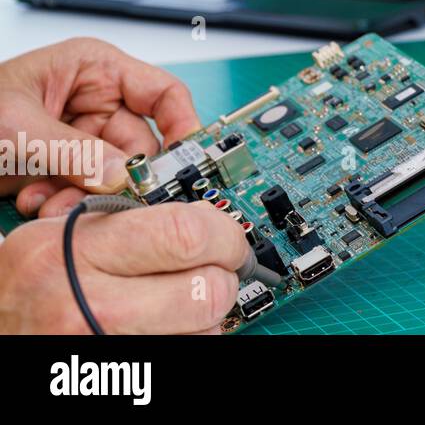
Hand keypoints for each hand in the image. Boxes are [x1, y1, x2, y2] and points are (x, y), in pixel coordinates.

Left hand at [0, 38, 200, 216]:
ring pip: (113, 174)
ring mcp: (79, 135)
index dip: (182, 126)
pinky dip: (65, 201)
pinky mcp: (63, 165)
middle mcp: (94, 100)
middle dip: (118, 176)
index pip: (163, 93)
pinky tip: (36, 200)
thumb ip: (75, 151)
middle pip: (140, 144)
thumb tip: (123, 176)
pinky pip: (85, 188)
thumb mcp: (18, 127)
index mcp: (94, 69)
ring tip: (52, 201)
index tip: (186, 160)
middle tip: (106, 198)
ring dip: (86, 194)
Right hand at [0, 200, 247, 333]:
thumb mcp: (57, 233)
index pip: (185, 235)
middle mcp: (86, 306)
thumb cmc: (24, 281)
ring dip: (204, 315)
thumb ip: (126, 219)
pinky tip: (163, 328)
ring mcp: (102, 350)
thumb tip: (205, 217)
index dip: (222, 233)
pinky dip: (186, 340)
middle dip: (220, 276)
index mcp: (75, 253)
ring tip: (174, 301)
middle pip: (207, 290)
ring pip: (203, 331)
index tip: (226, 235)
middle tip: (209, 269)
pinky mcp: (116, 381)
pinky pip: (184, 353)